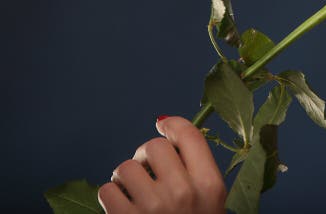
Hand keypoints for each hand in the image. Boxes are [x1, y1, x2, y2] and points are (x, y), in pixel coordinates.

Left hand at [98, 116, 226, 212]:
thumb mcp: (211, 202)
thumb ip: (198, 169)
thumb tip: (167, 126)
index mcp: (210, 185)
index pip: (190, 135)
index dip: (173, 125)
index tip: (164, 128)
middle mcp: (184, 192)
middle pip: (154, 146)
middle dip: (146, 155)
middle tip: (147, 169)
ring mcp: (153, 207)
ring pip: (126, 167)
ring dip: (126, 178)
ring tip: (134, 193)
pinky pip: (108, 190)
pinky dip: (111, 197)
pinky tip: (122, 208)